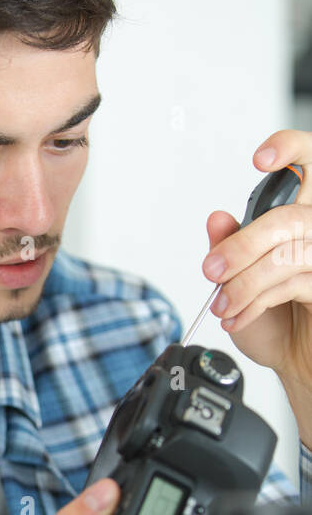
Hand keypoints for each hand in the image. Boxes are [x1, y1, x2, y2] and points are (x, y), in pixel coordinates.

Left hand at [200, 133, 311, 436]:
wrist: (296, 366)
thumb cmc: (276, 321)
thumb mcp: (238, 281)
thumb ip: (228, 248)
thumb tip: (217, 219)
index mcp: (298, 217)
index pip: (308, 163)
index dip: (290, 148)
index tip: (259, 160)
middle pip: (289, 215)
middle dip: (243, 244)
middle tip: (212, 271)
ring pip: (288, 252)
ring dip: (245, 282)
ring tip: (223, 304)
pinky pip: (295, 282)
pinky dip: (256, 302)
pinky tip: (238, 316)